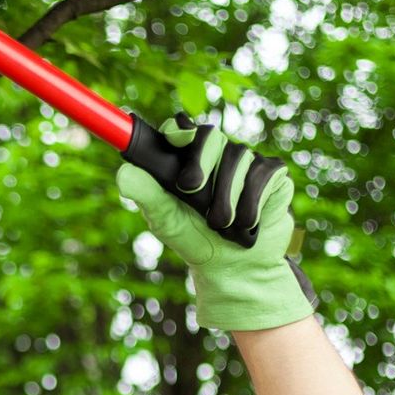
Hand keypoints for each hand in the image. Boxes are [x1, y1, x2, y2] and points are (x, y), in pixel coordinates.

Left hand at [118, 112, 317, 331]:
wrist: (234, 266)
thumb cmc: (194, 239)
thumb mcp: (165, 221)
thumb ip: (146, 195)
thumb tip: (122, 174)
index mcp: (186, 159)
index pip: (180, 128)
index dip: (178, 130)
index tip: (177, 141)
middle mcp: (216, 153)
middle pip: (210, 136)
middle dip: (201, 165)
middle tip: (191, 190)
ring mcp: (245, 161)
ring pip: (237, 157)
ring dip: (226, 197)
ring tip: (220, 224)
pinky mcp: (272, 173)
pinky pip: (263, 173)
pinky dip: (251, 201)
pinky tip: (246, 222)